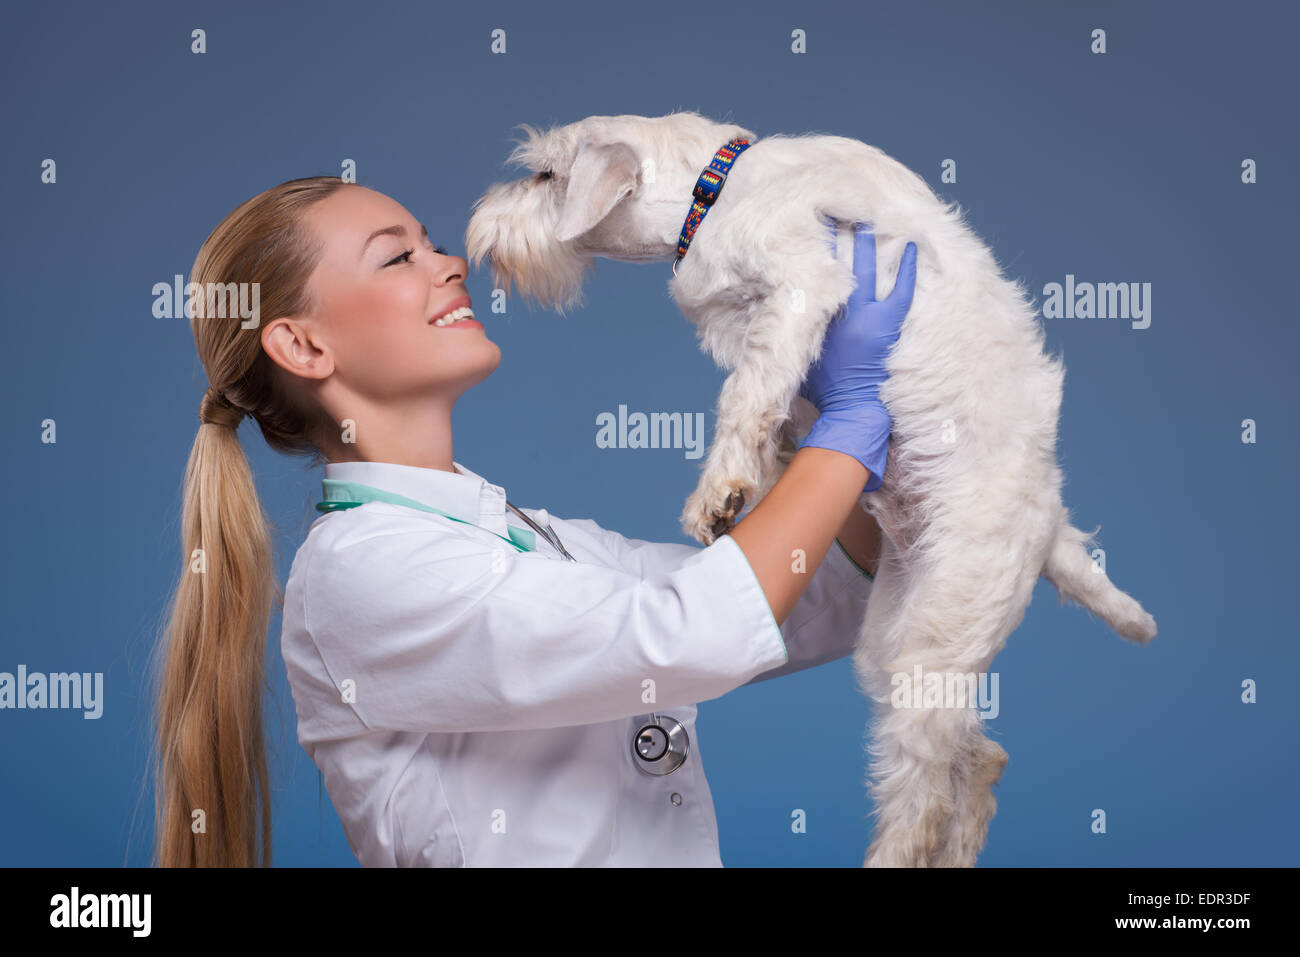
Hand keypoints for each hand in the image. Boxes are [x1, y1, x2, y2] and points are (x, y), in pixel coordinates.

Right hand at [798, 219, 917, 491]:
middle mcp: (840, 308)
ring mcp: (867, 314)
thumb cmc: (822, 387)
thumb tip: (774, 311)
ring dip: (869, 241)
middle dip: (839, 232)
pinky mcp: (888, 323)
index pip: (814, 268)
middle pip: (839, 260)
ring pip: (868, 267)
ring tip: (868, 216)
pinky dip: (907, 266)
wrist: (850, 408)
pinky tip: (911, 245)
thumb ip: (792, 331)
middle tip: (839, 206)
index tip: (810, 221)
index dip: (814, 243)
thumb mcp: (798, 354)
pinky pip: (900, 288)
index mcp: (817, 313)